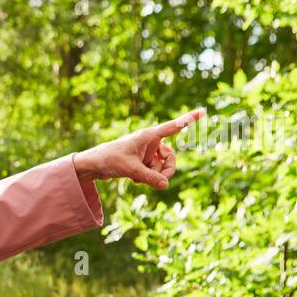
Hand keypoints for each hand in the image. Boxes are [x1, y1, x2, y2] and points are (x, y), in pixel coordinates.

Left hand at [72, 108, 204, 189]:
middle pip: (171, 157)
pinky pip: (153, 171)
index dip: (188, 119)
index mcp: (148, 136)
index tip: (202, 111)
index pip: (172, 127)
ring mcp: (147, 152)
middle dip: (167, 170)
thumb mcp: (131, 170)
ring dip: (154, 175)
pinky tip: (134, 179)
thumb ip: (150, 178)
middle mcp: (150, 142)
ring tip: (138, 179)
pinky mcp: (143, 160)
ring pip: (162, 166)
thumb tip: (166, 185)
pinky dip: (147, 176)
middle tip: (161, 181)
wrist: (94, 165)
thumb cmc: (110, 160)